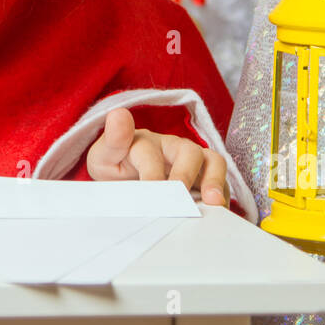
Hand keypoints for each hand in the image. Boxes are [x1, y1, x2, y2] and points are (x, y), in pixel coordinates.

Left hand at [86, 108, 229, 206]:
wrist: (124, 175)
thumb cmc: (116, 165)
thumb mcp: (103, 156)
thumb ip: (112, 140)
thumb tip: (118, 114)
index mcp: (145, 142)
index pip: (150, 152)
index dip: (151, 172)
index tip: (150, 192)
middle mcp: (172, 148)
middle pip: (188, 151)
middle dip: (186, 175)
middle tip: (180, 200)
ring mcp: (192, 161)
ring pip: (212, 161)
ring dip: (214, 181)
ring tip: (213, 202)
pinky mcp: (205, 177)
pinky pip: (220, 181)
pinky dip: (222, 195)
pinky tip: (217, 210)